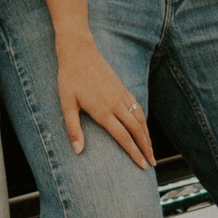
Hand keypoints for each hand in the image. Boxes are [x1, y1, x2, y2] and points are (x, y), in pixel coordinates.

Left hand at [56, 32, 155, 168]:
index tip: (142, 165)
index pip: (123, 137)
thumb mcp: (66, 104)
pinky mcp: (122, 87)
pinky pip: (137, 107)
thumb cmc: (69, 78)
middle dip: (146, 148)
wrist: (79, 51)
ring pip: (140, 119)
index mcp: (103, 110)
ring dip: (147, 136)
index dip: (134, 153)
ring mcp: (121, 94)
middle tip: (152, 164)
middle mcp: (116, 104)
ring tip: (151, 150)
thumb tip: (78, 151)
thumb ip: (73, 128)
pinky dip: (143, 120)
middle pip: (137, 130)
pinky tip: (144, 128)